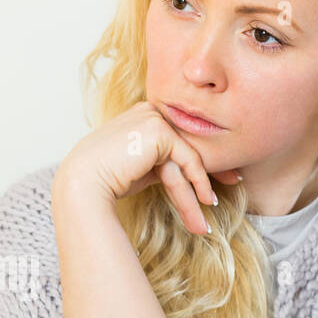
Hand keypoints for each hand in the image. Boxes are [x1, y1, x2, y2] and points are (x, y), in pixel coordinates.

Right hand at [53, 101, 242, 235]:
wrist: (82, 185)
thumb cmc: (107, 180)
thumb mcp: (141, 165)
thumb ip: (163, 160)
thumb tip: (190, 171)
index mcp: (142, 114)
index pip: (180, 135)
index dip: (201, 156)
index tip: (222, 172)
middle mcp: (148, 110)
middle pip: (187, 143)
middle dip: (213, 165)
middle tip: (235, 180)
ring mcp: (153, 117)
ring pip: (187, 155)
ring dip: (201, 185)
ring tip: (213, 207)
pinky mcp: (158, 130)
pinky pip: (188, 159)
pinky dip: (199, 182)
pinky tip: (206, 201)